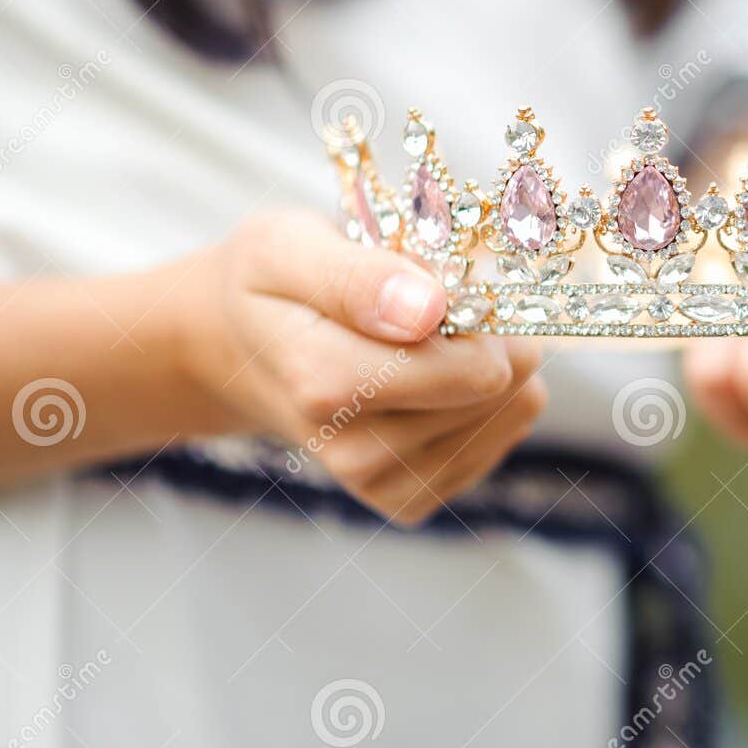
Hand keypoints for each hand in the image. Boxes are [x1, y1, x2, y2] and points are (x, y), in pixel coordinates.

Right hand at [179, 209, 545, 524]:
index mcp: (325, 385)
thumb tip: (429, 308)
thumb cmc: (269, 287)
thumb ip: (358, 277)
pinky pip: (499, 440)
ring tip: (428, 339)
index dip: (480, 312)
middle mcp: (355, 451)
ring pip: (511, 411)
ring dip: (490, 363)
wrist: (236, 350)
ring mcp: (383, 482)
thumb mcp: (286, 249)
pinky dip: (485, 401)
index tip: (440, 282)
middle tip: (437, 304)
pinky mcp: (408, 498)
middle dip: (490, 334)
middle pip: (501, 390)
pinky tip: (435, 377)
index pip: (476, 368)